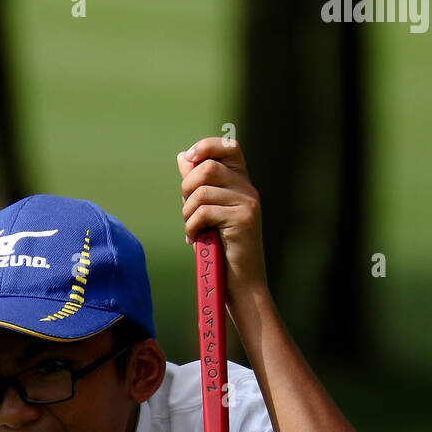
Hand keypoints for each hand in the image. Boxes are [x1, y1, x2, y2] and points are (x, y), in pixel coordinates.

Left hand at [177, 137, 267, 311]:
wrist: (241, 285)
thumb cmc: (221, 251)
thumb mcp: (206, 213)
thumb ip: (197, 186)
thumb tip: (183, 156)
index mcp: (241, 184)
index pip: (229, 147)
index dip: (206, 146)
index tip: (189, 158)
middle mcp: (248, 189)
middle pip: (208, 167)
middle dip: (187, 187)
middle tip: (186, 210)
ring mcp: (248, 203)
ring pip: (202, 191)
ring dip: (187, 212)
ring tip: (191, 229)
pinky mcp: (243, 219)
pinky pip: (204, 212)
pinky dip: (191, 227)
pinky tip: (195, 239)